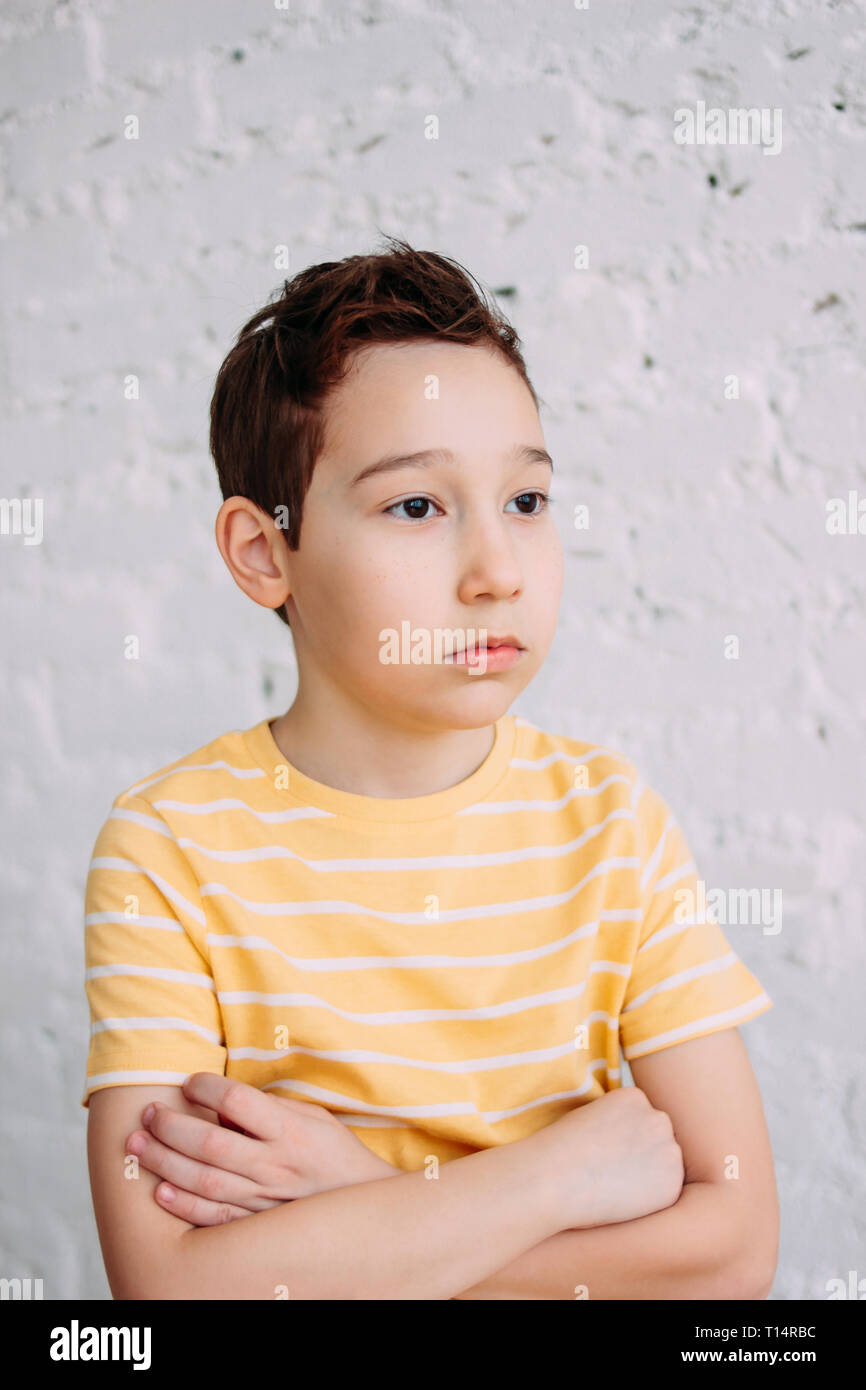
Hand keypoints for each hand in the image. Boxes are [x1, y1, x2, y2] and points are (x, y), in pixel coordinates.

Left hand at [124, 1072, 398, 1225]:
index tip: (190, 1081)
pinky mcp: (258, 1224)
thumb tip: (222, 1103)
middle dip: (170, 1126)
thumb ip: (268, 1109)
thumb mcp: (311, 1116)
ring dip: (165, 1162)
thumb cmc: (333, 1152)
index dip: (207, 1088)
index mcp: (290, 1130)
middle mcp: (274, 1164)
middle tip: (148, 1112)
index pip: (238, 1102)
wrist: (362, 1203)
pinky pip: (215, 1218)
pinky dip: (185, 1206)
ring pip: (204, 1181)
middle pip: (210, 1143)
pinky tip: (161, 1192)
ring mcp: (264, 1198)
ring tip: (137, 1145)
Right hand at [525, 1086, 684, 1229]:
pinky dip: (650, 1198)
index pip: (640, 1118)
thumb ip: (616, 1120)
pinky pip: (666, 1190)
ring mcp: (668, 1151)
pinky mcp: (671, 1184)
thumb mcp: (589, 1116)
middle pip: (657, 1138)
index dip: (623, 1138)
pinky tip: (623, 1198)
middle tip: (611, 1170)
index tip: (603, 1150)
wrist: (554, 1178)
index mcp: (635, 1097)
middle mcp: (658, 1119)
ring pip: (664, 1164)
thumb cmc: (561, 1150)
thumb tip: (628, 1140)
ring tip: (614, 1183)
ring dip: (649, 1174)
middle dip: (642, 1152)